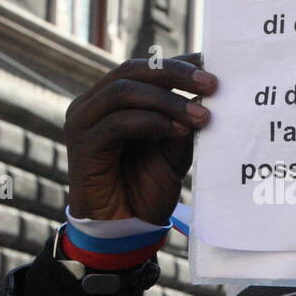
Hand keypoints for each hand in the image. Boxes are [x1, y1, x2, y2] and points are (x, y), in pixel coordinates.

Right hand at [63, 52, 217, 224]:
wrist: (122, 232)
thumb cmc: (145, 190)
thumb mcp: (173, 152)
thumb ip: (183, 123)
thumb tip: (207, 94)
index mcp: (114, 100)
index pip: (146, 67)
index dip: (179, 62)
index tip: (213, 63)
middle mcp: (94, 104)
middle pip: (133, 70)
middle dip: (176, 73)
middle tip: (212, 84)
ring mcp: (83, 121)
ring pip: (125, 92)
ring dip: (168, 100)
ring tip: (202, 116)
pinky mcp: (82, 145)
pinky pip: (118, 122)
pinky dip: (152, 122)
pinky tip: (178, 131)